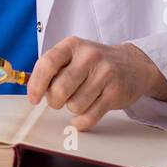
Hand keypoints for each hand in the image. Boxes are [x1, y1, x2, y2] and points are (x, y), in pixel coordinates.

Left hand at [26, 37, 166, 129]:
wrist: (133, 65)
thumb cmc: (95, 63)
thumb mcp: (74, 55)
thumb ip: (54, 69)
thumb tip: (34, 90)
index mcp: (73, 45)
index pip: (47, 63)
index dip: (36, 84)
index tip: (33, 98)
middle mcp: (89, 56)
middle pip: (59, 89)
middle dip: (55, 101)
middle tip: (59, 99)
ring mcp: (104, 74)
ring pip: (74, 105)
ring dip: (72, 108)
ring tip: (80, 99)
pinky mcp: (115, 93)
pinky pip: (89, 116)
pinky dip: (81, 121)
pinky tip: (82, 115)